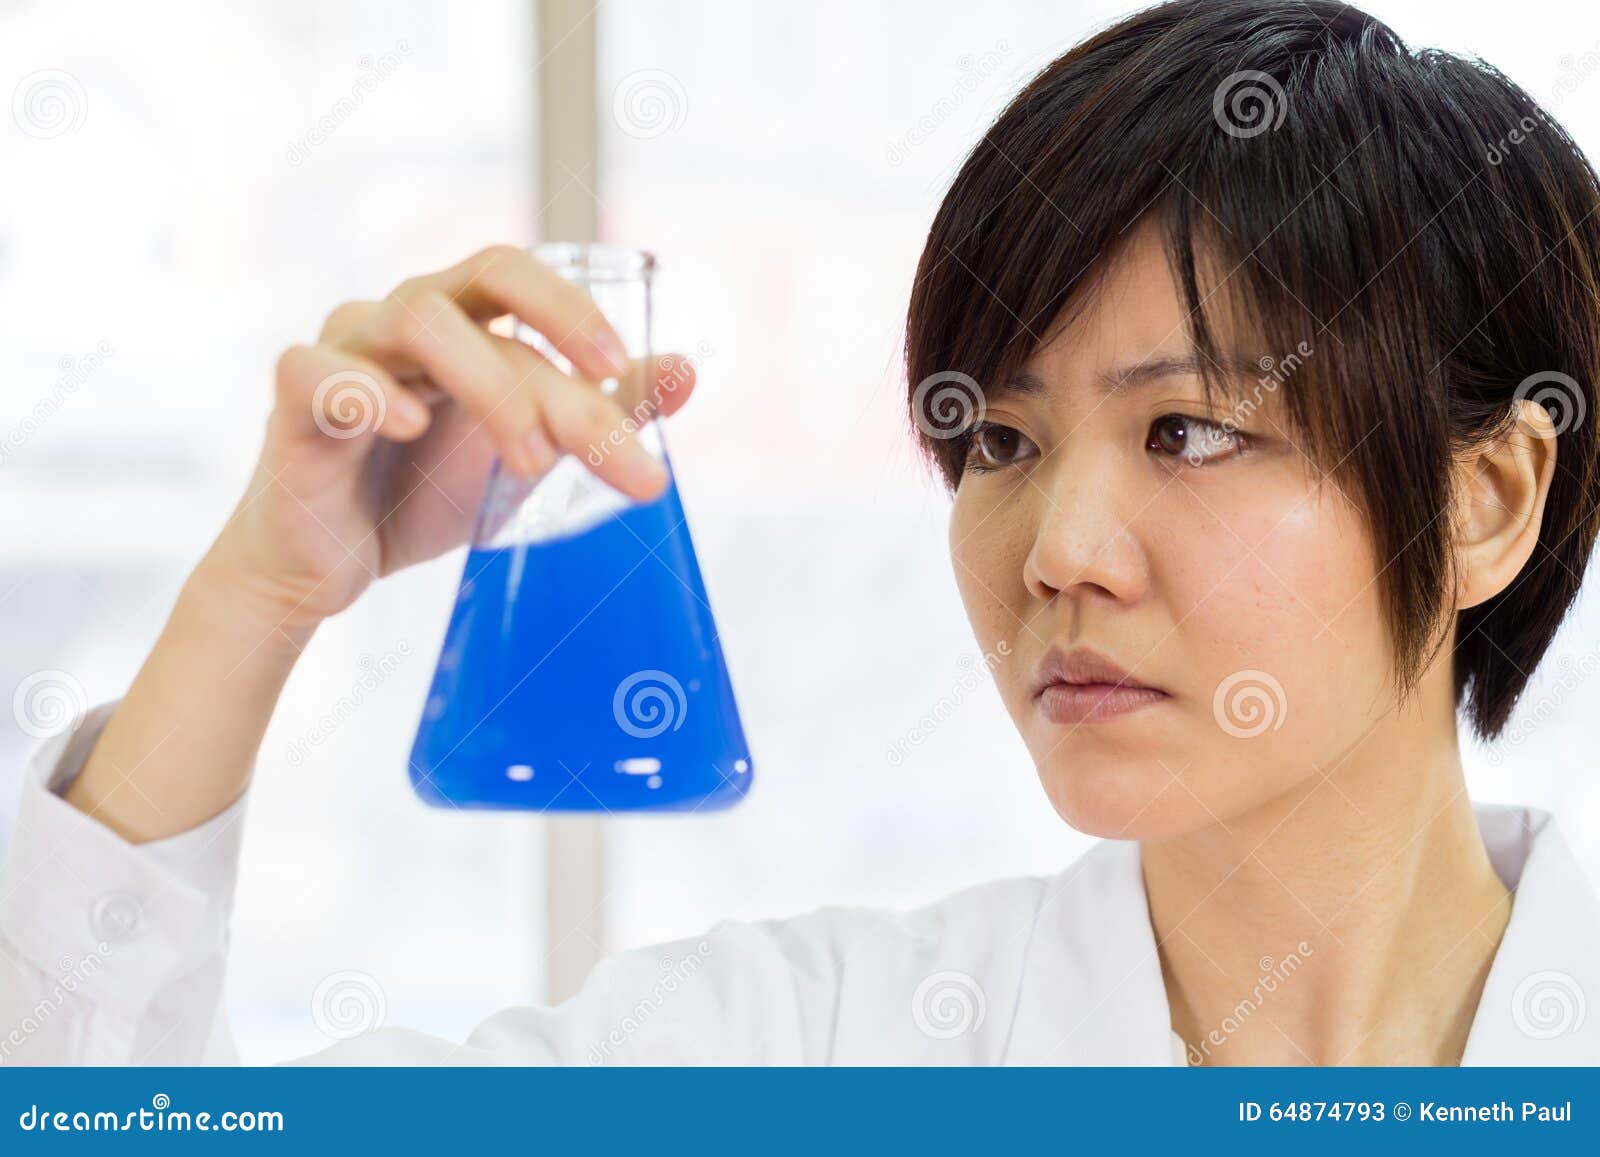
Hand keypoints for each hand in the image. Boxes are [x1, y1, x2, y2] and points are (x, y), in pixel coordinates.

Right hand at [203, 244, 696, 636]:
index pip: (522, 282)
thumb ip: (598, 410)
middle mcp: (402, 315)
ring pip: (420, 322)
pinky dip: (370, 394)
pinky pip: (320, 372)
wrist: (331, 565)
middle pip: (483, 287)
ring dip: (491, 389)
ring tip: (530, 464)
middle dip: (555, 341)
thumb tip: (688, 371)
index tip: (622, 372)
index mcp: (459, 317)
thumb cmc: (422, 492)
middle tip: (604, 405)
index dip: (575, 311)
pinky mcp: (293, 400)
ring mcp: (344, 349)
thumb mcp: (526, 452)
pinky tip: (411, 429)